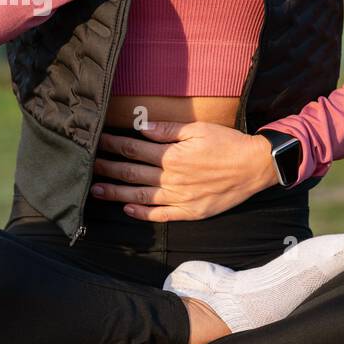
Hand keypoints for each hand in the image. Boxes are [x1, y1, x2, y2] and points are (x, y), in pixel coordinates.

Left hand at [91, 122, 279, 221]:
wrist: (255, 167)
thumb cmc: (229, 144)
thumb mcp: (199, 129)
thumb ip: (168, 130)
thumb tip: (140, 127)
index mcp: (172, 155)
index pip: (133, 149)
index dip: (112, 145)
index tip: (97, 142)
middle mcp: (172, 178)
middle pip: (130, 173)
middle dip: (107, 169)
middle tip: (87, 167)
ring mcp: (180, 198)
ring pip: (139, 197)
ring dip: (115, 194)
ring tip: (96, 191)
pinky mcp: (190, 212)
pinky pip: (160, 216)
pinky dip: (142, 214)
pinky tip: (127, 210)